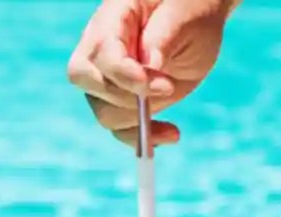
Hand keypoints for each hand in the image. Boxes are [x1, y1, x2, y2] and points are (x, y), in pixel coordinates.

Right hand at [67, 0, 235, 146]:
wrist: (196, 18)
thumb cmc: (189, 8)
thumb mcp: (183, 16)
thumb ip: (162, 38)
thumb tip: (148, 66)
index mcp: (112, 20)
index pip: (101, 54)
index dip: (124, 74)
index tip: (158, 85)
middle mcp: (100, 50)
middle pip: (85, 81)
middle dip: (124, 95)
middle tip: (166, 90)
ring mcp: (108, 79)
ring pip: (105, 112)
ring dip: (140, 118)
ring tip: (174, 101)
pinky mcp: (123, 102)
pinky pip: (121, 130)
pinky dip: (144, 139)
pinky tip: (170, 134)